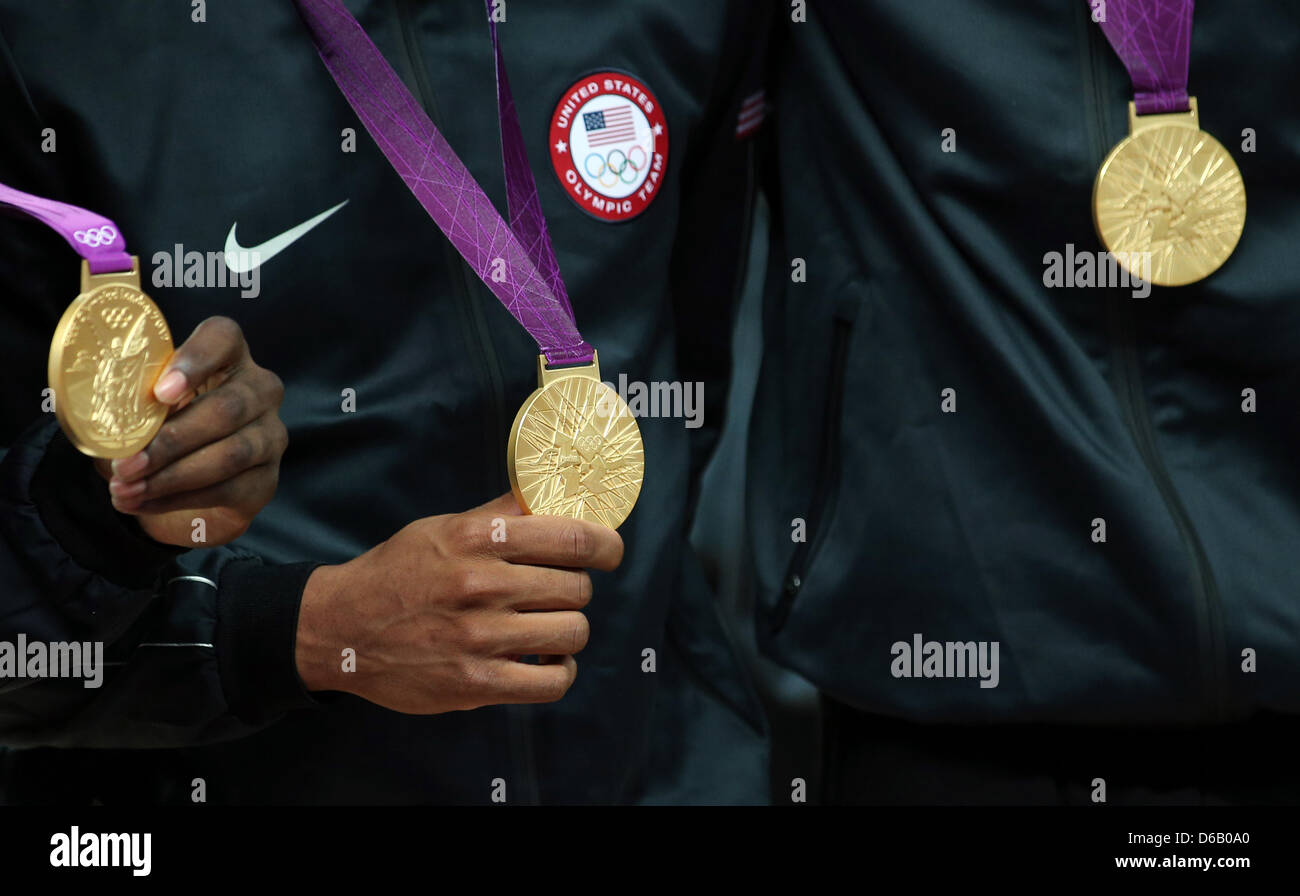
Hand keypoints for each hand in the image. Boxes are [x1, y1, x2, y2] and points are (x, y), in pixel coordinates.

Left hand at [95, 316, 287, 546]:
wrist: (184, 482)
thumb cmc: (161, 427)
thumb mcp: (142, 404)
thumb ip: (129, 393)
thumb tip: (100, 394)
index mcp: (227, 356)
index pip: (223, 338)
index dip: (195, 361)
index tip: (160, 393)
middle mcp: (260, 390)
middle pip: (227, 408)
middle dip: (171, 440)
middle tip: (126, 463)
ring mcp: (270, 435)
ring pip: (231, 454)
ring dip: (172, 476)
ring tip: (127, 488)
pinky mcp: (267, 478)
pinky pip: (229, 489)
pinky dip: (179, 499)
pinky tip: (143, 502)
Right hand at [295, 493, 624, 713]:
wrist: (340, 628)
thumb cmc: (398, 572)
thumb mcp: (445, 527)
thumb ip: (501, 514)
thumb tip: (555, 489)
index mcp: (478, 539)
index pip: (573, 539)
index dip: (606, 546)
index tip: (610, 551)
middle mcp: (482, 585)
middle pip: (577, 588)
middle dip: (575, 590)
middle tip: (555, 593)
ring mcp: (479, 637)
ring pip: (572, 633)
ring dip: (568, 632)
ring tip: (548, 627)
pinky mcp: (475, 683)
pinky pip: (551, 681)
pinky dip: (558, 672)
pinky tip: (545, 662)